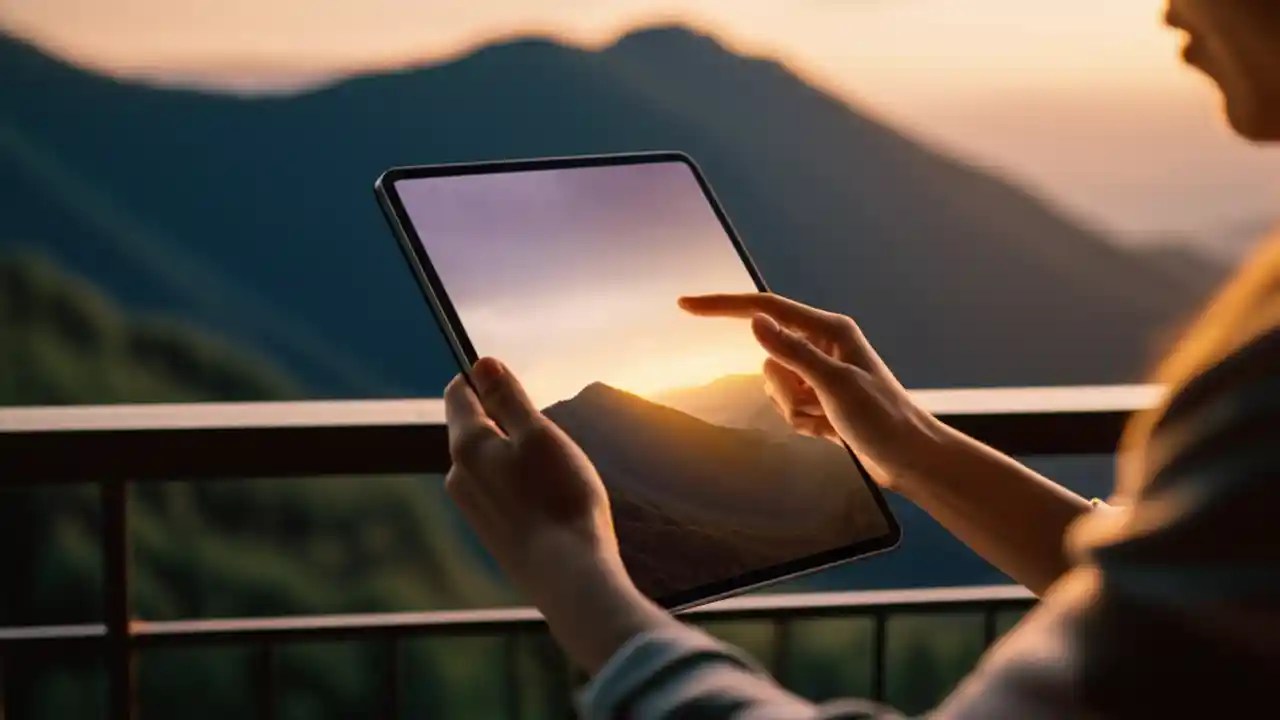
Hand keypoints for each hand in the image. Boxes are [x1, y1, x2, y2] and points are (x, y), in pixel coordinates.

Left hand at [444, 357, 670, 671]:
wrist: (570, 577)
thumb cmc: (561, 499)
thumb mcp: (540, 435)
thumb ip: (508, 398)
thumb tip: (481, 363)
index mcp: (466, 446)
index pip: (458, 394)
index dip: (484, 381)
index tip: (516, 388)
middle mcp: (458, 476)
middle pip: (474, 428)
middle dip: (507, 422)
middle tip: (549, 438)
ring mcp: (472, 508)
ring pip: (490, 462)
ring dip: (518, 457)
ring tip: (556, 475)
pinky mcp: (490, 532)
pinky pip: (501, 492)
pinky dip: (522, 486)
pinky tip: (551, 502)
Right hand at [679, 293, 942, 492]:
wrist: (909, 458)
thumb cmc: (883, 418)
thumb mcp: (835, 384)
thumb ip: (792, 352)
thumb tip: (755, 322)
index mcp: (829, 330)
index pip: (764, 309)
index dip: (723, 306)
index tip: (685, 306)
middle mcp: (821, 347)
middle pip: (768, 358)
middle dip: (783, 388)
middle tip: (818, 403)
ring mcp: (818, 374)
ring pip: (773, 385)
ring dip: (793, 409)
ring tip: (828, 420)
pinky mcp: (818, 399)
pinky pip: (786, 407)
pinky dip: (802, 422)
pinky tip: (830, 431)